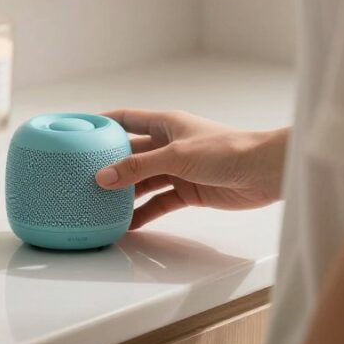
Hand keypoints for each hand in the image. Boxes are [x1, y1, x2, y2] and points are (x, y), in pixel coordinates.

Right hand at [95, 110, 288, 228]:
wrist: (264, 171)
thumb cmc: (226, 150)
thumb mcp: (176, 156)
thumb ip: (138, 167)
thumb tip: (103, 177)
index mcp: (165, 124)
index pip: (126, 119)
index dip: (102, 124)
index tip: (78, 131)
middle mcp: (169, 144)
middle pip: (131, 154)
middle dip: (108, 166)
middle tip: (81, 178)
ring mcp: (178, 169)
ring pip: (143, 181)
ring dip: (125, 193)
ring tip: (100, 205)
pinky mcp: (189, 191)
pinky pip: (160, 202)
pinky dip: (145, 212)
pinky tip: (128, 223)